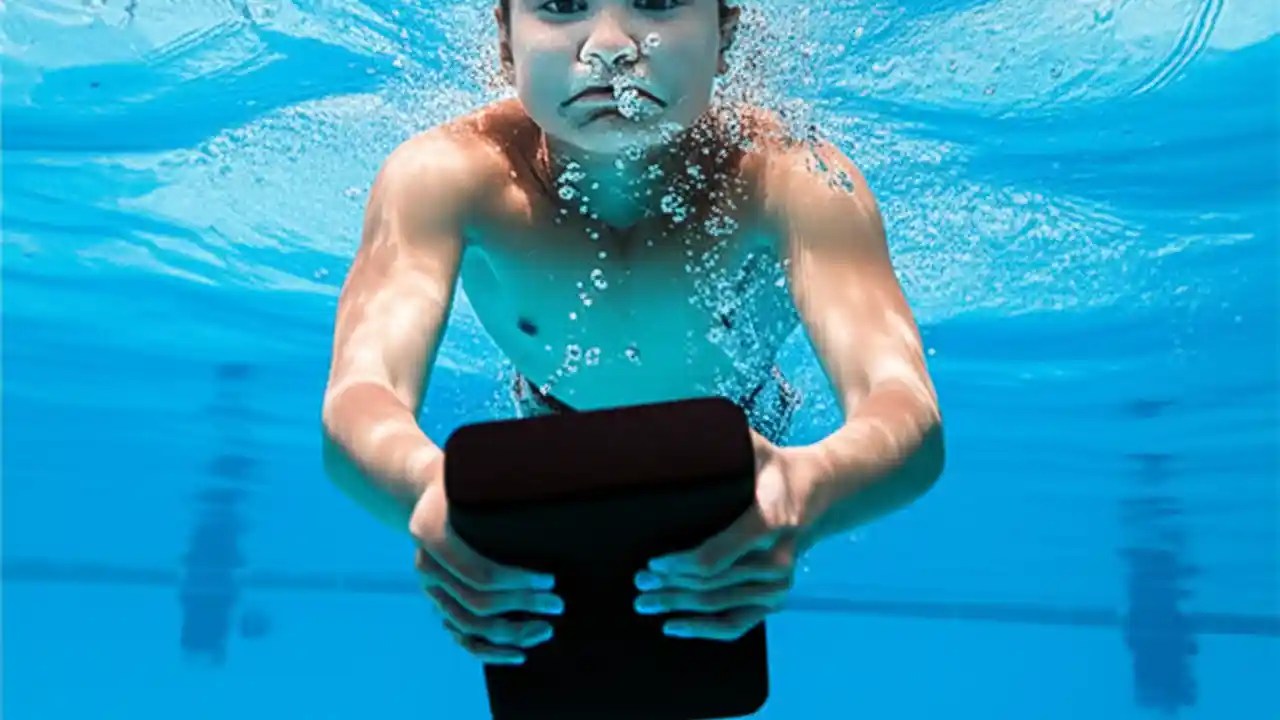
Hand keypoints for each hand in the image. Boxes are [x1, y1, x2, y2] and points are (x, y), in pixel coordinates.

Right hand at [409, 456, 564, 664]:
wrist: (428, 488)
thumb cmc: (464, 477)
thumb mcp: (476, 471)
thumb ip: (505, 482)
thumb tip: (554, 484)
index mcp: (431, 532)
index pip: (479, 571)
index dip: (518, 581)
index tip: (550, 578)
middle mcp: (427, 565)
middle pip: (476, 602)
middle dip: (523, 606)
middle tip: (558, 603)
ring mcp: (431, 587)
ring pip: (467, 625)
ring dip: (510, 633)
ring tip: (546, 629)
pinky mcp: (440, 600)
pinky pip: (460, 636)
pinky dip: (488, 650)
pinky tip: (518, 653)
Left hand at [633, 431, 824, 640]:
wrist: (819, 492)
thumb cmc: (774, 466)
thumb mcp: (753, 447)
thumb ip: (721, 441)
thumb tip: (670, 433)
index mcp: (769, 522)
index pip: (714, 557)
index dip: (678, 565)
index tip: (651, 561)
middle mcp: (778, 559)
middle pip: (711, 586)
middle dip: (669, 587)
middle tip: (638, 583)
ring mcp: (779, 584)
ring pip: (718, 606)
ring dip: (678, 608)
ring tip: (644, 601)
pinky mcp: (776, 599)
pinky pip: (737, 624)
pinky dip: (704, 631)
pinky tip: (673, 627)